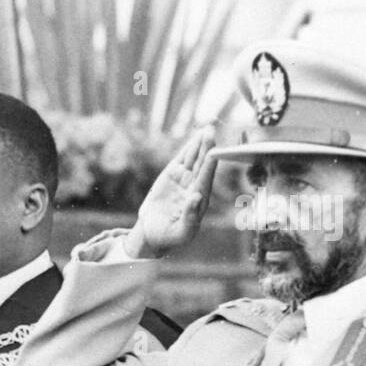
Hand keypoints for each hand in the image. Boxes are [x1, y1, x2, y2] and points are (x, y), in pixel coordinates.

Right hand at [126, 126, 217, 258]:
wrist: (153, 233)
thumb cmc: (169, 237)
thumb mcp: (182, 233)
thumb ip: (191, 217)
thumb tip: (197, 197)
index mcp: (199, 200)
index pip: (205, 179)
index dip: (209, 165)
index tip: (213, 152)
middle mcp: (194, 187)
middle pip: (202, 164)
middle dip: (207, 148)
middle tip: (212, 132)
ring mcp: (184, 180)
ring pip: (194, 159)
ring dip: (200, 144)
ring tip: (207, 129)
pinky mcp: (172, 175)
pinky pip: (182, 159)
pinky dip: (188, 148)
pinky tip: (196, 137)